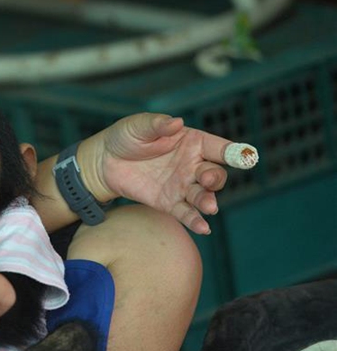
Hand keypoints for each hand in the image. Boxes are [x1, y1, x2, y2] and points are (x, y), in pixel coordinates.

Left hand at [80, 113, 233, 234]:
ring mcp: (182, 185)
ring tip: (208, 207)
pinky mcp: (169, 202)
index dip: (234, 152)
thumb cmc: (126, 137)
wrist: (104, 161)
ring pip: (203, 196)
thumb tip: (176, 122)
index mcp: (191, 141)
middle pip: (215, 174)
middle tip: (207, 181)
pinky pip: (186, 213)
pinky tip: (202, 227)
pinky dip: (195, 220)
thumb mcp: (139, 125)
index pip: (219, 148)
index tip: (247, 157)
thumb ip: (158, 125)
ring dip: (208, 201)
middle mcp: (192, 164)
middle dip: (216, 179)